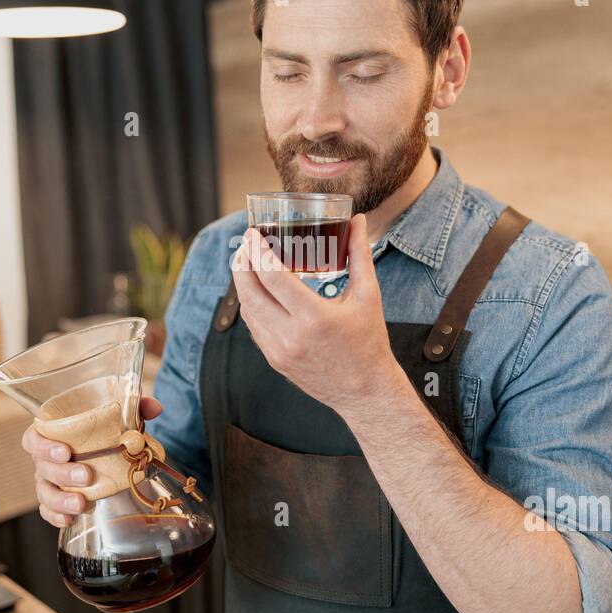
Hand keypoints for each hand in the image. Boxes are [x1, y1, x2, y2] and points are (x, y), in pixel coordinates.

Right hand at [26, 396, 163, 527]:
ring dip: (60, 499)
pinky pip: (48, 510)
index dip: (44, 446)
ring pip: (44, 492)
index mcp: (52, 434)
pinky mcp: (56, 501)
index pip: (33, 438)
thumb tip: (155, 408)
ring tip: (81, 503)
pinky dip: (56, 516)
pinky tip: (70, 519)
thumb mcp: (119, 418)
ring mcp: (49, 481)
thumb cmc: (103, 431)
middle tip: (86, 475)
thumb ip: (135, 408)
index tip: (65, 451)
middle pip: (42, 467)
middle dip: (63, 473)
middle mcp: (46, 459)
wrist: (107, 452)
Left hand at [232, 213, 399, 414]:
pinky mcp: (274, 360)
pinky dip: (251, 304)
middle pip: (250, 292)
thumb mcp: (368, 295)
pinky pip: (254, 327)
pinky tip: (255, 289)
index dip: (258, 251)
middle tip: (246, 243)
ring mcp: (279, 351)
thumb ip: (359, 254)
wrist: (365, 391)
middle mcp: (291, 336)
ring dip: (242, 283)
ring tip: (247, 261)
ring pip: (248, 310)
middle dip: (243, 263)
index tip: (255, 233)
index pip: (273, 277)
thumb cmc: (369, 342)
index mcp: (314, 318)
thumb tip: (358, 221)